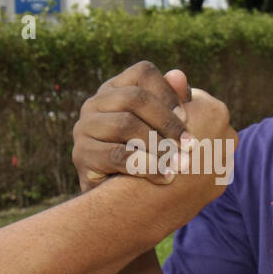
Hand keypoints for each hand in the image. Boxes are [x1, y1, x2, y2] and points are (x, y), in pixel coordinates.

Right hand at [73, 61, 191, 192]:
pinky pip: (118, 155)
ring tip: (181, 164)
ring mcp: (84, 128)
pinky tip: (166, 178)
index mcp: (115, 89)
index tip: (188, 118)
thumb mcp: (161, 127)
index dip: (168, 93)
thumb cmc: (146, 154)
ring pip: (125, 125)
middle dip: (167, 122)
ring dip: (159, 146)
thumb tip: (178, 75)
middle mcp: (95, 103)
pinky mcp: (82, 155)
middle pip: (135, 98)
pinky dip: (146, 166)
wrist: (117, 199)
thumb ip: (172, 101)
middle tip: (190, 145)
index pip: (143, 73)